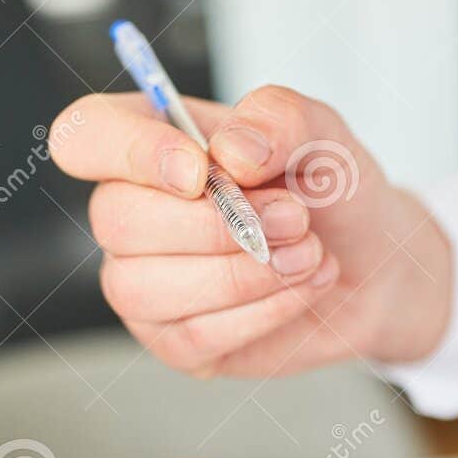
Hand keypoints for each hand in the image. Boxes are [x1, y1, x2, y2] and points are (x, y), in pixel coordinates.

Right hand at [49, 87, 452, 377]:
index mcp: (147, 142)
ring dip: (242, 274)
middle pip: (116, 221)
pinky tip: (299, 288)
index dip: (129, 152)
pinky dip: (260, 313)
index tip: (200, 171)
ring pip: (145, 287)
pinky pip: (192, 335)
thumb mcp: (323, 132)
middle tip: (295, 217)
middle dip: (218, 224)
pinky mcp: (175, 339)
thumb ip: (280, 117)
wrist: (374, 264)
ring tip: (308, 254)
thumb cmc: (330, 192)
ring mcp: (143, 280)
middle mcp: (130, 211)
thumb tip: (232, 152)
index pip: (83, 136)